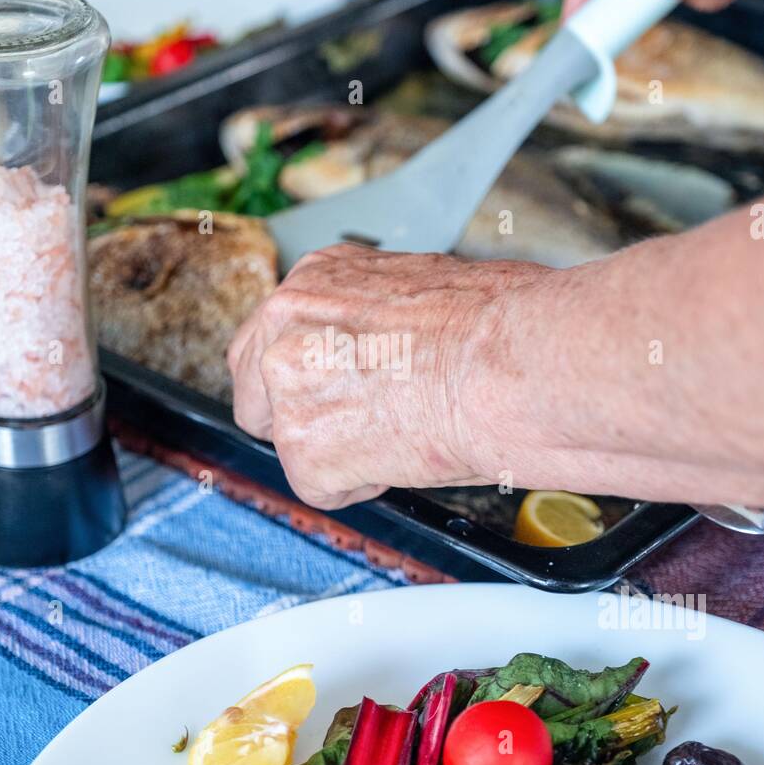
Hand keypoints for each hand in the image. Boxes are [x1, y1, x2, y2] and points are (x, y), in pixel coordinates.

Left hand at [227, 244, 545, 509]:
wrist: (509, 362)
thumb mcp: (418, 287)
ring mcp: (287, 386)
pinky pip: (320, 486)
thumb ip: (370, 319)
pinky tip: (404, 455)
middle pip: (254, 392)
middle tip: (356, 427)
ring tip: (399, 432)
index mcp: (316, 278)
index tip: (332, 391)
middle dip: (298, 418)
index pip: (271, 336)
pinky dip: (362, 484)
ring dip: (336, 450)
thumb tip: (381, 347)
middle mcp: (286, 323)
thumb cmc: (496, 322)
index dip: (305, 376)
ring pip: (288, 443)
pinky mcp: (302, 448)